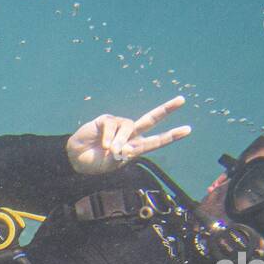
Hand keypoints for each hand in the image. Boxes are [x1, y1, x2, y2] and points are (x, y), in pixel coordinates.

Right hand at [66, 96, 191, 174]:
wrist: (76, 159)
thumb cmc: (96, 163)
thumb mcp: (114, 163)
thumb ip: (123, 153)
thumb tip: (126, 143)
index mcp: (135, 146)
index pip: (156, 140)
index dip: (171, 135)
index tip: (187, 130)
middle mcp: (130, 134)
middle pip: (150, 119)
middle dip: (166, 110)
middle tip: (182, 100)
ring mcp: (119, 126)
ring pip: (129, 126)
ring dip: (121, 140)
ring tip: (111, 150)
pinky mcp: (106, 120)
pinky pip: (113, 126)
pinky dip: (109, 137)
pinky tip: (103, 144)